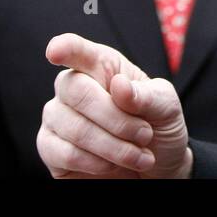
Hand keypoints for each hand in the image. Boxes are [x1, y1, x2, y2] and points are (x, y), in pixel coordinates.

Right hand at [37, 33, 192, 178]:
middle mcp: (72, 87)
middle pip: (77, 91)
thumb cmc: (158, 127)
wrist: (157, 168)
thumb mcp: (166, 106)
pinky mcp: (50, 148)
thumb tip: (118, 85)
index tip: (55, 51)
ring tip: (139, 155)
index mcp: (102, 66)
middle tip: (145, 135)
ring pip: (76, 128)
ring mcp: (58, 117)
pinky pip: (67, 154)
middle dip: (117, 119)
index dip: (66, 48)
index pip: (78, 51)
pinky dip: (98, 163)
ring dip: (115, 147)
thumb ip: (146, 95)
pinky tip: (114, 165)